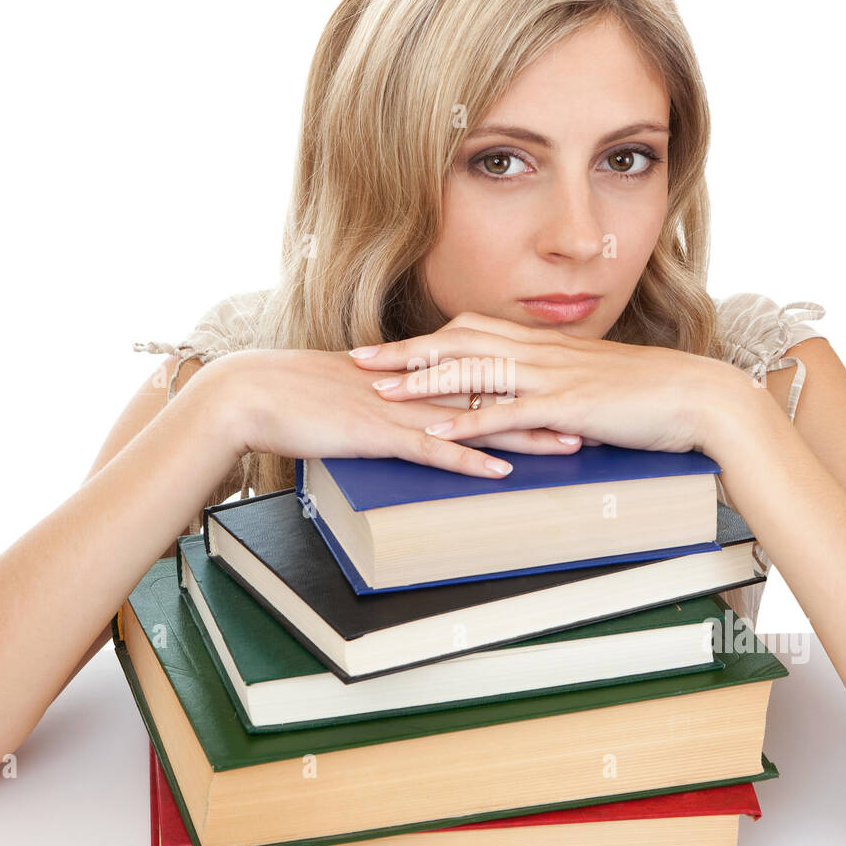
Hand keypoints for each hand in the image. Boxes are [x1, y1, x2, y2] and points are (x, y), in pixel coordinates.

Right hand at [206, 347, 587, 478]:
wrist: (254, 394)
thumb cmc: (301, 397)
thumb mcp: (359, 393)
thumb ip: (395, 398)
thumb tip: (420, 410)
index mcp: (416, 374)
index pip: (485, 376)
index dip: (530, 383)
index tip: (569, 390)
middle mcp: (417, 386)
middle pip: (496, 394)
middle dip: (546, 405)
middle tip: (592, 414)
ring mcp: (402, 409)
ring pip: (476, 421)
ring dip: (525, 433)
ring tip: (569, 444)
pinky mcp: (379, 434)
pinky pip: (433, 451)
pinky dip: (469, 461)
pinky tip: (500, 471)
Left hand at [350, 311, 741, 455]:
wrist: (698, 396)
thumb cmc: (652, 394)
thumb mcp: (596, 382)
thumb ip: (560, 386)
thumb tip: (536, 400)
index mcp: (545, 346)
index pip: (473, 332)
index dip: (427, 338)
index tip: (389, 346)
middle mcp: (541, 353)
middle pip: (458, 342)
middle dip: (404, 351)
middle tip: (358, 358)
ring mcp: (552, 377)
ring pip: (472, 373)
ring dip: (421, 383)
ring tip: (379, 393)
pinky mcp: (566, 406)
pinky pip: (507, 414)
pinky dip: (468, 424)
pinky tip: (437, 434)